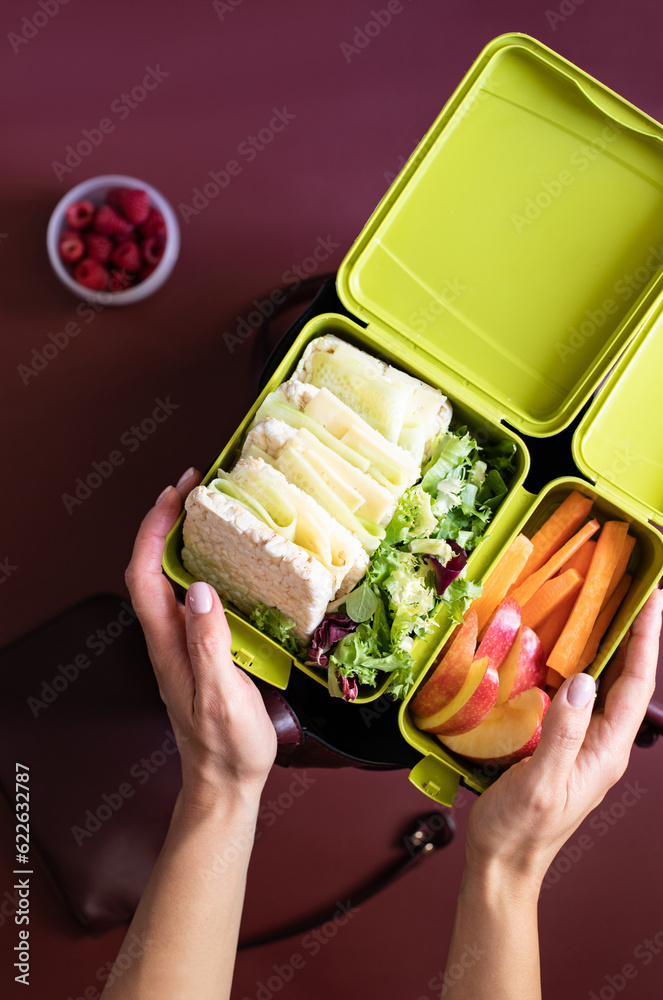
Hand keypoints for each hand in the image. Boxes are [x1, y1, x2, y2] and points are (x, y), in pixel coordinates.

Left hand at [124, 469, 277, 813]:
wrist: (225, 781)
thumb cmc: (226, 745)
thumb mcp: (222, 695)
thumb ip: (210, 643)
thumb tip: (199, 589)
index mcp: (167, 642)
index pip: (143, 573)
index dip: (152, 528)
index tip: (176, 494)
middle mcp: (167, 636)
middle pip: (151, 567)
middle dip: (165, 521)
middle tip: (194, 487)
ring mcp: (182, 642)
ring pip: (171, 578)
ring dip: (182, 539)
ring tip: (211, 510)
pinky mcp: (200, 648)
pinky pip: (192, 595)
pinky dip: (204, 565)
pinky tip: (230, 561)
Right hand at [464, 588, 661, 886]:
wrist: (501, 862)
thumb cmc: (521, 831)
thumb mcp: (541, 784)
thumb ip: (563, 733)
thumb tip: (582, 681)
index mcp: (606, 751)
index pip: (636, 685)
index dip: (646, 640)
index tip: (653, 600)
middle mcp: (600, 741)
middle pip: (626, 678)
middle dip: (632, 633)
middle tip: (630, 590)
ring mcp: (580, 740)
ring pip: (600, 683)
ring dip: (603, 645)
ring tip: (599, 607)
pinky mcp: (557, 740)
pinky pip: (572, 693)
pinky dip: (570, 663)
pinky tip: (555, 648)